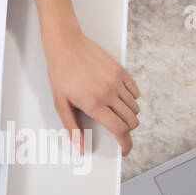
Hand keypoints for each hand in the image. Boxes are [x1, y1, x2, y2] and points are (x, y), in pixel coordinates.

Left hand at [43, 27, 140, 155]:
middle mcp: (108, 93)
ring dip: (128, 115)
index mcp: (93, 104)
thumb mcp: (60, 103)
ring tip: (114, 112)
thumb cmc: (60, 72)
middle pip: (131, 122)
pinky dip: (131, 99)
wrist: (66, 44)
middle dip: (126, 130)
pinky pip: (135, 92)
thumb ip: (72, 127)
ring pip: (134, 108)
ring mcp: (116, 81)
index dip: (125, 144)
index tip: (125, 149)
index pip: (120, 130)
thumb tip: (80, 147)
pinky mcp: (121, 71)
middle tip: (117, 130)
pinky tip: (118, 98)